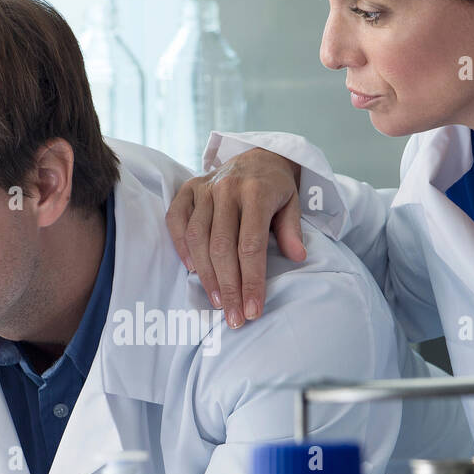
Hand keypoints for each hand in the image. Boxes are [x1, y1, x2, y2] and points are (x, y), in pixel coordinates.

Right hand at [165, 148, 304, 327]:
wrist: (258, 155)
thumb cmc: (276, 188)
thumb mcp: (293, 204)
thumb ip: (293, 230)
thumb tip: (297, 257)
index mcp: (256, 192)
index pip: (252, 245)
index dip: (251, 281)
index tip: (253, 310)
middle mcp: (227, 188)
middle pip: (222, 247)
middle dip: (228, 287)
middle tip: (234, 317)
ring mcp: (204, 188)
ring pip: (198, 237)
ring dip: (206, 275)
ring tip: (217, 302)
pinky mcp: (188, 189)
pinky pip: (176, 220)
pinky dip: (181, 246)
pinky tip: (192, 270)